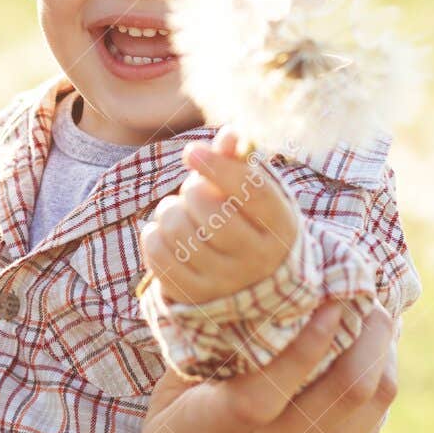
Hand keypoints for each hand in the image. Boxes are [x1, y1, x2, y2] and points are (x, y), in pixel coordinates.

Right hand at [127, 299, 398, 432]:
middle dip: (371, 334)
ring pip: (373, 408)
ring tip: (377, 330)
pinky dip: (369, 397)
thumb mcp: (167, 410)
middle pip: (348, 387)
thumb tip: (238, 292)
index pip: (274, 383)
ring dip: (381, 360)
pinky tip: (362, 375)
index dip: (310, 338)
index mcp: (218, 432)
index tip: (332, 299)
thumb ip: (202, 355)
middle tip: (372, 302)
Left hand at [140, 126, 299, 304]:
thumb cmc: (249, 223)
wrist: (249, 282)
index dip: (217, 166)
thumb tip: (230, 135)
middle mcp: (257, 260)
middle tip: (191, 191)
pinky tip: (164, 233)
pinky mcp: (194, 297)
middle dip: (191, 192)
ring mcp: (225, 283)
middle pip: (211, 213)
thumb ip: (238, 164)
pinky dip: (153, 236)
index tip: (191, 152)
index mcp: (279, 227)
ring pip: (179, 233)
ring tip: (177, 212)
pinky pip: (159, 257)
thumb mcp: (254, 196)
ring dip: (169, 212)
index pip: (251, 190)